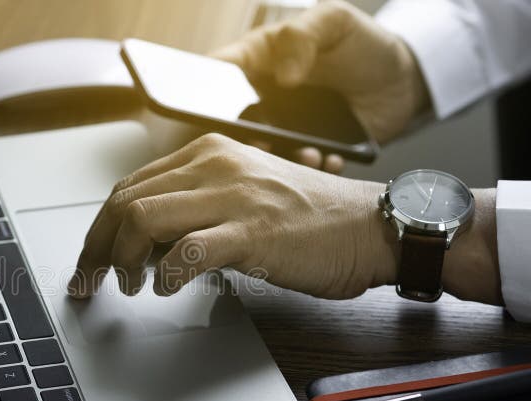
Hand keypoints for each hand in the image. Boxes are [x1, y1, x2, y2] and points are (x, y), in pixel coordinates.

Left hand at [67, 133, 397, 299]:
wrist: (371, 226)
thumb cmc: (308, 218)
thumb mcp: (240, 196)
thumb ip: (193, 208)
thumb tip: (144, 244)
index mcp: (207, 155)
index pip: (129, 187)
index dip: (100, 229)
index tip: (91, 261)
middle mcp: (215, 166)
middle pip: (125, 202)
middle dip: (97, 248)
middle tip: (90, 282)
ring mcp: (233, 197)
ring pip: (144, 219)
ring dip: (124, 259)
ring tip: (130, 285)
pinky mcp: (252, 233)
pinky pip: (187, 252)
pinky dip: (165, 275)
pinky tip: (165, 289)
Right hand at [213, 0, 429, 147]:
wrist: (405, 79)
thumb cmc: (362, 43)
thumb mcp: (335, 21)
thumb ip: (304, 35)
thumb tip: (284, 76)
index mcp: (257, 62)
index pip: (218, 75)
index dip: (205, 92)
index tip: (213, 109)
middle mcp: (262, 99)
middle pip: (234, 123)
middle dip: (243, 139)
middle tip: (262, 143)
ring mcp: (283, 128)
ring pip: (265, 151)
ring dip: (281, 159)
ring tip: (309, 156)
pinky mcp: (308, 151)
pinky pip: (299, 168)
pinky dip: (312, 170)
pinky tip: (330, 160)